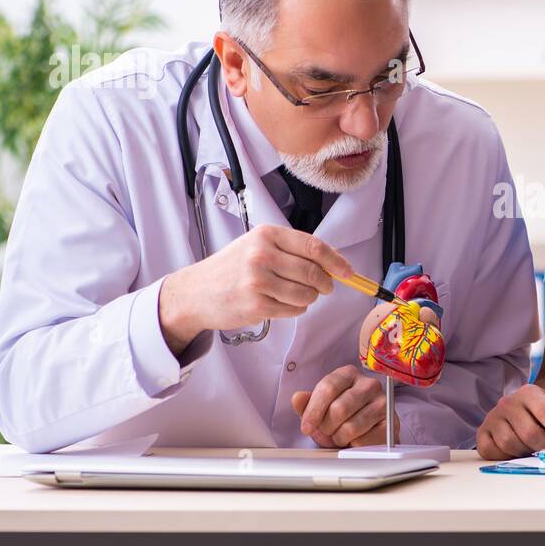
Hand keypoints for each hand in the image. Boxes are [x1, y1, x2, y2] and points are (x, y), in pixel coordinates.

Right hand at [159, 224, 352, 354]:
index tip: (348, 272)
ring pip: (307, 294)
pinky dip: (296, 309)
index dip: (337, 262)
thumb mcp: (258, 246)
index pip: (314, 247)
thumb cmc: (232, 268)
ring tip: (296, 295)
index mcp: (267, 235)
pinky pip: (294, 310)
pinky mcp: (256, 305)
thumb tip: (334, 262)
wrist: (196, 292)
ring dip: (310, 298)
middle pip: (314, 272)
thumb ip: (294, 250)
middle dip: (326, 283)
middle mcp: (262, 255)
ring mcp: (258, 281)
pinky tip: (281, 303)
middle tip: (324, 287)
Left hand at [291, 365, 399, 447]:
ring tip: (341, 436)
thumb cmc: (342, 416)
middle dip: (327, 427)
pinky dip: (354, 445)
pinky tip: (355, 440)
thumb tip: (297, 398)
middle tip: (328, 431)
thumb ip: (307, 403)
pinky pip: (364, 440)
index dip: (313, 411)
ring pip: (350, 427)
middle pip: (338, 409)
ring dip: (340, 438)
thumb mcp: (321, 408)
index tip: (307, 428)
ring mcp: (382, 402)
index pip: (328, 388)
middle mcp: (369, 384)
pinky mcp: (391, 423)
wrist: (368, 430)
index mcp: (348, 374)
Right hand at [477, 384, 544, 459]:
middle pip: (529, 433)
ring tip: (531, 448)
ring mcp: (493, 417)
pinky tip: (514, 451)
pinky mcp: (482, 433)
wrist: (523, 413)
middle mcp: (508, 401)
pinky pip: (493, 451)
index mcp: (530, 392)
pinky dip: (506, 457)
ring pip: (511, 444)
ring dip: (525, 452)